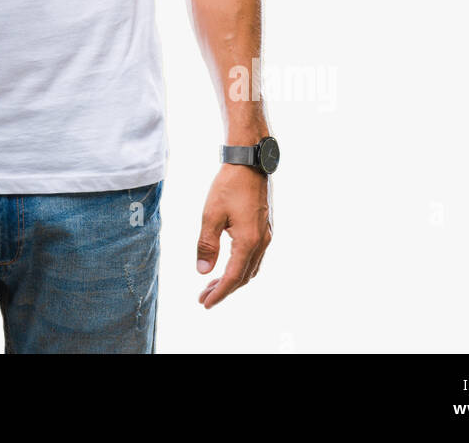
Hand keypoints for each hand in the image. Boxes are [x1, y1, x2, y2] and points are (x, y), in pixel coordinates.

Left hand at [196, 163, 272, 307]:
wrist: (249, 163)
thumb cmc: (229, 186)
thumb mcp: (211, 214)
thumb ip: (207, 245)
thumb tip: (202, 272)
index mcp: (248, 241)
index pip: (233, 277)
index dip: (219, 293)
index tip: (205, 304)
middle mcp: (261, 242)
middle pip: (243, 276)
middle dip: (223, 289)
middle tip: (204, 297)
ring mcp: (265, 235)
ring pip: (250, 268)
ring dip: (232, 279)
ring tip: (211, 285)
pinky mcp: (265, 228)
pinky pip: (254, 257)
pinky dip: (240, 267)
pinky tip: (228, 265)